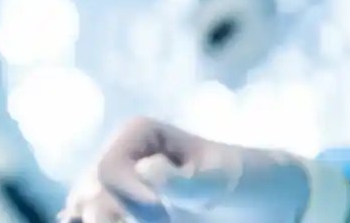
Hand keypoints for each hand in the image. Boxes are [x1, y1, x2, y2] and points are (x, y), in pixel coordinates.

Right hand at [59, 117, 349, 222]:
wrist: (265, 206)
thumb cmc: (248, 185)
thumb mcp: (224, 182)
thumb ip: (186, 182)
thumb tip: (146, 172)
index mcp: (137, 135)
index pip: (107, 172)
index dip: (132, 200)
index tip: (167, 214)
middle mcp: (117, 158)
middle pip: (89, 199)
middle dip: (119, 219)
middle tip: (164, 222)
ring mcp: (113, 189)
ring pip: (83, 215)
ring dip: (110, 222)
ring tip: (157, 222)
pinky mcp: (118, 215)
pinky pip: (87, 220)